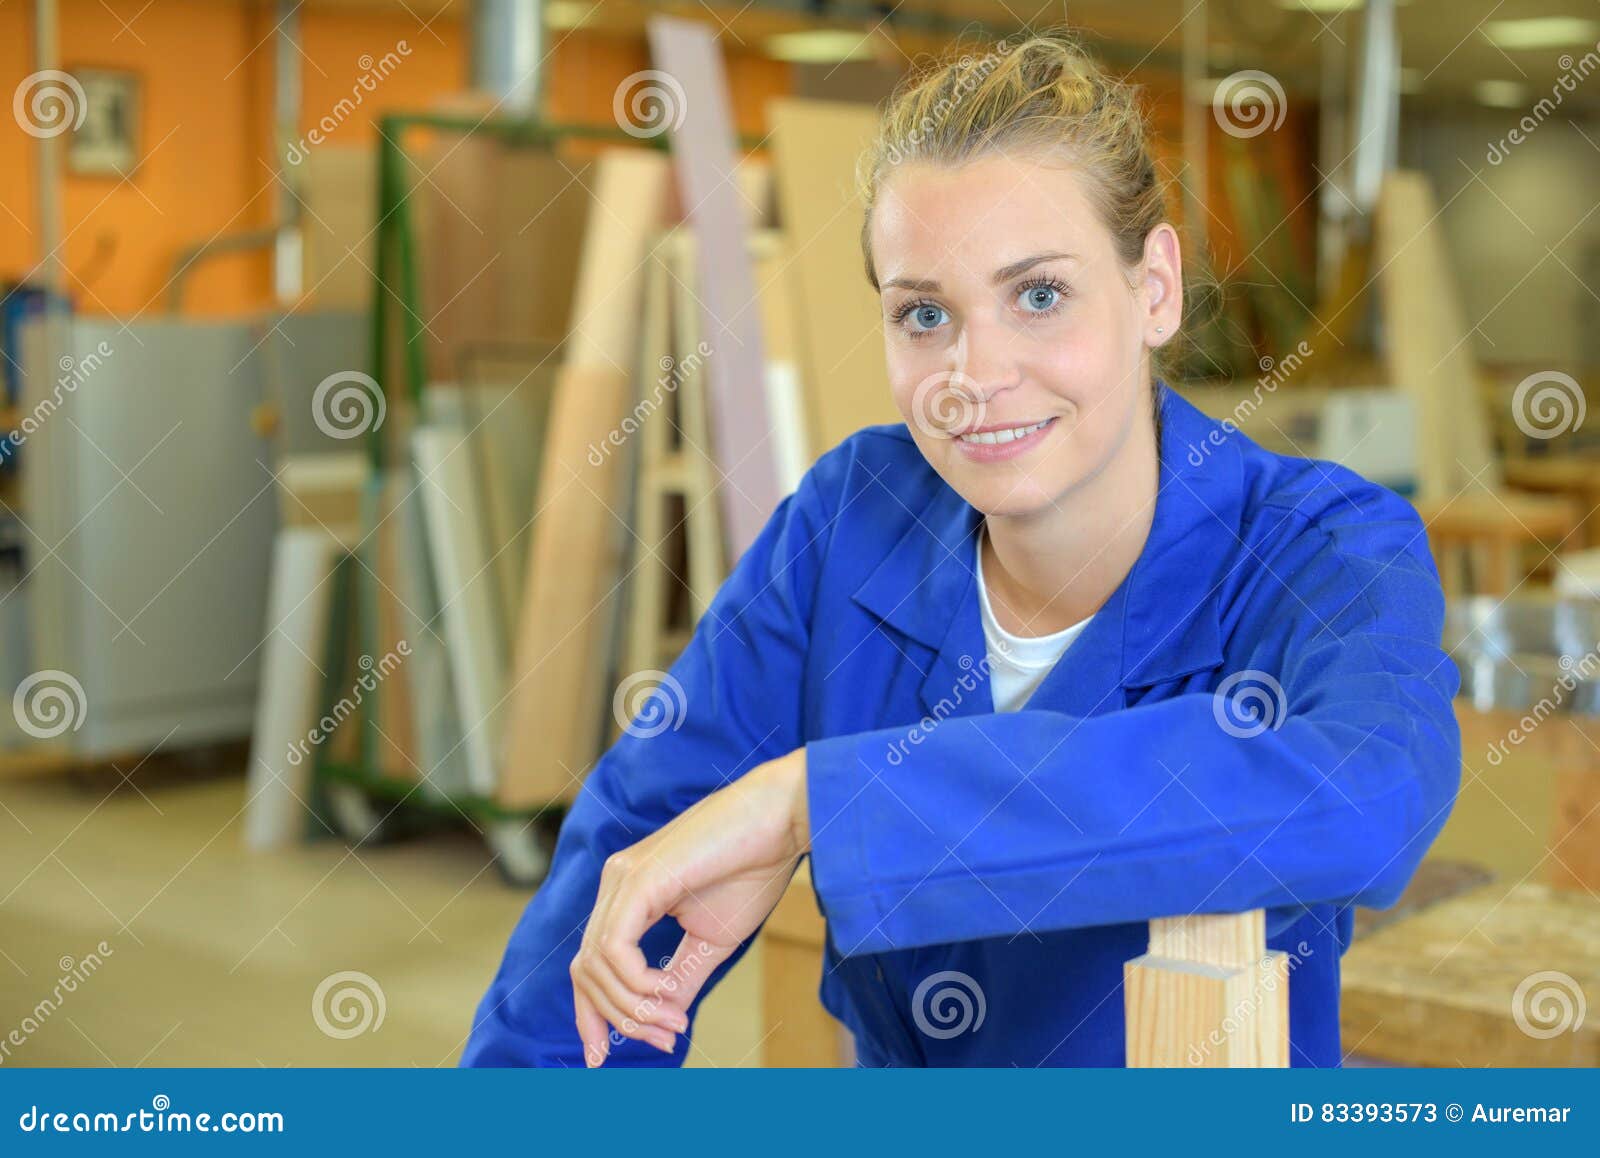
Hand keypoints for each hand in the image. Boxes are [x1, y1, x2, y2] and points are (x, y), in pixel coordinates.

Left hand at [570, 747, 810, 1065]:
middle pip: (585, 971)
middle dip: (617, 1019)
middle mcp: (616, 883)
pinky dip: (637, 983)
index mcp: (628, 893)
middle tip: (667, 1038)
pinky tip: (668, 994)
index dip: (591, 1015)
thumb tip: (658, 1021)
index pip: (589, 964)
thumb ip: (678, 978)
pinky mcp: (638, 878)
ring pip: (597, 965)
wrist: (782, 818)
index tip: (604, 1058)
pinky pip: (614, 949)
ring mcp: (622, 877)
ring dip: (634, 1007)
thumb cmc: (754, 868)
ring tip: (676, 1021)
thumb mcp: (710, 940)